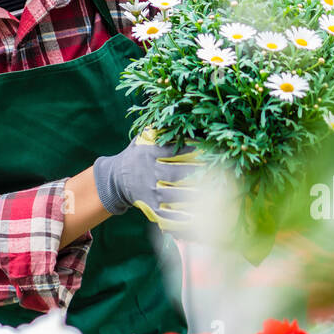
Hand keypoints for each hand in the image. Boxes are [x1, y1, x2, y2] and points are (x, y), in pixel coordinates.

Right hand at [92, 132, 209, 231]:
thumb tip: (178, 115)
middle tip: (217, 172)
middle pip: (174, 173)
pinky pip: (167, 214)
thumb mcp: (143, 139)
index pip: (171, 150)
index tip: (208, 147)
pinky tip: (197, 218)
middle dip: (196, 173)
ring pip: (173, 194)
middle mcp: (149, 173)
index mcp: (149, 154)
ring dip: (193, 195)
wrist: (116, 179)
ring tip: (213, 194)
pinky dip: (181, 218)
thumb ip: (158, 130)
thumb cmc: (137, 155)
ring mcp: (150, 191)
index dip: (190, 149)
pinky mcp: (151, 206)